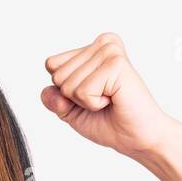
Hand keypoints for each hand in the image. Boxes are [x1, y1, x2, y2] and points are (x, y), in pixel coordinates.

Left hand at [41, 33, 176, 158]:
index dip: (64, 90)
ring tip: (109, 99)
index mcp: (93, 48)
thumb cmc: (109, 122)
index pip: (52, 64)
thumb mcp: (71, 111)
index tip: (91, 95)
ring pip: (67, 84)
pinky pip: (82, 91)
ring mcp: (110, 50)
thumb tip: (45, 90)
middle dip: (73, 97)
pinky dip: (93, 104)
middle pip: (57, 74)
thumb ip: (55, 99)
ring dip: (84, 101)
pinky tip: (113, 99)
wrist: (136, 137)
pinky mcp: (116, 63)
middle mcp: (103, 43)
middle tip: (101, 99)